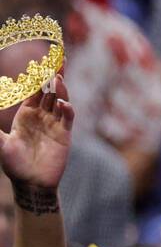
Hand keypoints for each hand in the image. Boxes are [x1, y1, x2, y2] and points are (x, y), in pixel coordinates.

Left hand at [0, 74, 73, 189]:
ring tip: (58, 79)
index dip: (36, 78)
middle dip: (52, 79)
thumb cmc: (13, 163)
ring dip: (60, 90)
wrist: (31, 182)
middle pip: (49, 93)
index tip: (39, 64)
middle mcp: (42, 116)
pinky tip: (63, 104)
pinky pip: (68, 118)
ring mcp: (54, 124)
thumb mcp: (0, 143)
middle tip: (55, 63)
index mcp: (26, 115)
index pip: (33, 92)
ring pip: (60, 101)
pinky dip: (67, 109)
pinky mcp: (65, 134)